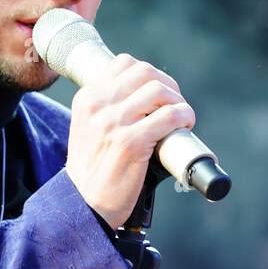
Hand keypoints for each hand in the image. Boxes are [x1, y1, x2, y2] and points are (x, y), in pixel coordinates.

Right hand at [66, 55, 195, 229]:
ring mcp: (113, 123)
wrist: (82, 205)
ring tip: (181, 119)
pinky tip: (185, 126)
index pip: (124, 64)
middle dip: (168, 86)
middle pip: (145, 72)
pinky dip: (184, 117)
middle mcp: (98, 106)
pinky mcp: (130, 143)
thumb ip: (108, 109)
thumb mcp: (88, 129)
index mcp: (87, 99)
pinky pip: (169, 116)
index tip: (158, 95)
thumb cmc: (92, 171)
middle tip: (174, 105)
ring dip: (178, 102)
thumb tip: (147, 97)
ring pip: (159, 90)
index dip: (149, 76)